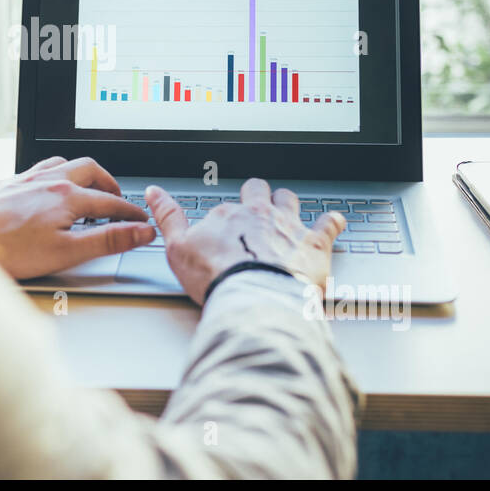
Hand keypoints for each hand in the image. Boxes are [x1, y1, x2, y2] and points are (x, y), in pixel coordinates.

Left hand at [0, 156, 154, 279]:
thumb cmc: (8, 249)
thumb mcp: (67, 252)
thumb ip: (107, 239)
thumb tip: (139, 231)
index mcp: (67, 196)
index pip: (111, 201)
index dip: (131, 213)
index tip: (142, 221)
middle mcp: (49, 180)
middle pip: (91, 170)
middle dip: (110, 183)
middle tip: (119, 200)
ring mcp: (27, 178)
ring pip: (64, 163)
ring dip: (83, 174)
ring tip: (89, 189)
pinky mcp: (9, 183)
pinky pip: (40, 167)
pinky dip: (56, 173)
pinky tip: (49, 186)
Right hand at [146, 178, 345, 304]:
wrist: (255, 297)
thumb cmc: (218, 278)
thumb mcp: (177, 248)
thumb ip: (168, 218)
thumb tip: (155, 192)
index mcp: (228, 217)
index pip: (224, 210)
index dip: (223, 222)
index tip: (221, 233)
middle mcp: (259, 215)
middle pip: (258, 193)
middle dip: (257, 197)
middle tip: (254, 209)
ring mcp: (288, 228)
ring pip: (289, 201)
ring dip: (287, 203)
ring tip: (286, 209)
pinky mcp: (314, 245)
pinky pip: (328, 225)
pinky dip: (332, 222)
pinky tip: (334, 221)